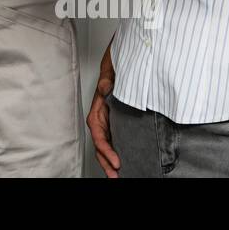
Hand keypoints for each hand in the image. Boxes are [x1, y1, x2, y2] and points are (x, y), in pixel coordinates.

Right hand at [86, 49, 120, 177]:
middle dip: (106, 160)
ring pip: (108, 141)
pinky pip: (117, 136)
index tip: (115, 160)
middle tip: (116, 175)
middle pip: (101, 141)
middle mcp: (104, 113)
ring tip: (118, 174)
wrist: (130, 54)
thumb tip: (105, 89)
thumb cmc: (118, 61)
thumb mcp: (112, 68)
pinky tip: (125, 159)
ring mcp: (113, 116)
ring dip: (110, 159)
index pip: (98, 131)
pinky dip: (118, 150)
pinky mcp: (122, 118)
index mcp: (100, 105)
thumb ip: (108, 79)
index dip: (105, 148)